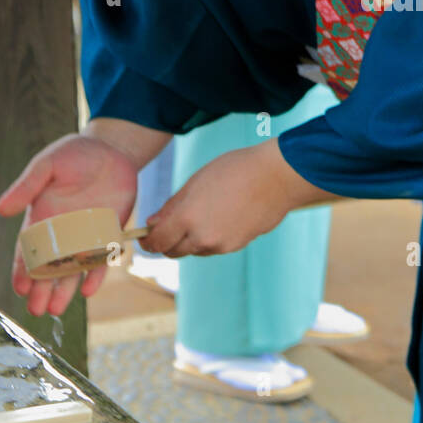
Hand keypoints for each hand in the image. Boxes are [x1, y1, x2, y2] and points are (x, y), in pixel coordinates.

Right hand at [0, 134, 138, 318]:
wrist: (112, 150)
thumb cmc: (74, 154)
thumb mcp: (46, 165)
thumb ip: (27, 186)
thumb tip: (1, 209)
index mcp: (42, 218)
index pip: (29, 250)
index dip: (23, 270)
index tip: (20, 288)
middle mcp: (62, 232)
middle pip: (49, 267)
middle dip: (42, 289)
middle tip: (37, 309)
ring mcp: (86, 235)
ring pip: (73, 269)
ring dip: (65, 289)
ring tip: (57, 309)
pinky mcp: (109, 233)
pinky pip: (102, 258)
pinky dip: (96, 274)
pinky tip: (89, 289)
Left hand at [143, 140, 339, 257]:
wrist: (277, 177)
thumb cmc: (235, 170)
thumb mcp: (196, 181)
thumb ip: (172, 206)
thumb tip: (153, 224)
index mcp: (187, 217)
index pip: (157, 243)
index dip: (147, 242)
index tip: (145, 237)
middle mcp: (202, 237)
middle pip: (173, 252)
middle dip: (167, 242)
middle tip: (167, 227)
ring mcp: (221, 245)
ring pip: (195, 250)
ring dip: (190, 240)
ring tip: (202, 215)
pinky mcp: (237, 246)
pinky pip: (214, 247)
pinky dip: (210, 238)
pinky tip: (220, 217)